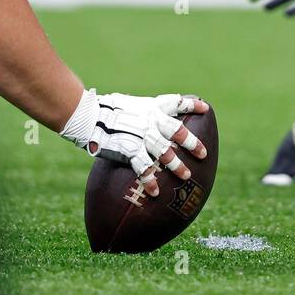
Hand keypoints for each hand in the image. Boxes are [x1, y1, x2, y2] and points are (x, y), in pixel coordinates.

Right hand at [76, 92, 207, 197]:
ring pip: (165, 151)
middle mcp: (151, 120)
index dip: (192, 105)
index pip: (177, 103)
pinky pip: (144, 167)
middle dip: (192, 143)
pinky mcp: (130, 148)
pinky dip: (150, 180)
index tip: (206, 108)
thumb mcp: (129, 104)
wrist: (89, 115)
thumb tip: (145, 117)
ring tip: (186, 176)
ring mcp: (142, 135)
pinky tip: (155, 191)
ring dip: (176, 165)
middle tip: (203, 153)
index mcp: (151, 107)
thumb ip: (142, 112)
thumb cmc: (106, 109)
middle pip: (178, 130)